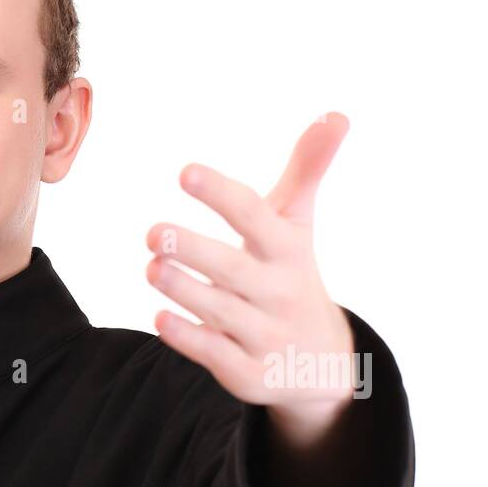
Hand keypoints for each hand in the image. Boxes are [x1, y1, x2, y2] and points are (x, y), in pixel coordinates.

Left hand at [145, 113, 357, 450]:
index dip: (222, 195)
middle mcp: (279, 293)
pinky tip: (159, 317)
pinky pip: (214, 353)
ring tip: (150, 266)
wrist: (320, 363)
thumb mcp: (297, 227)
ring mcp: (264, 335)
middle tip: (152, 231)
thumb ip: (306, 172)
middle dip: (193, 250)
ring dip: (183, 289)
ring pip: (220, 311)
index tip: (186, 172)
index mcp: (288, 252)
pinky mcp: (247, 372)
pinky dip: (187, 337)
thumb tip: (337, 114)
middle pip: (233, 269)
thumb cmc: (291, 276)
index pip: (256, 218)